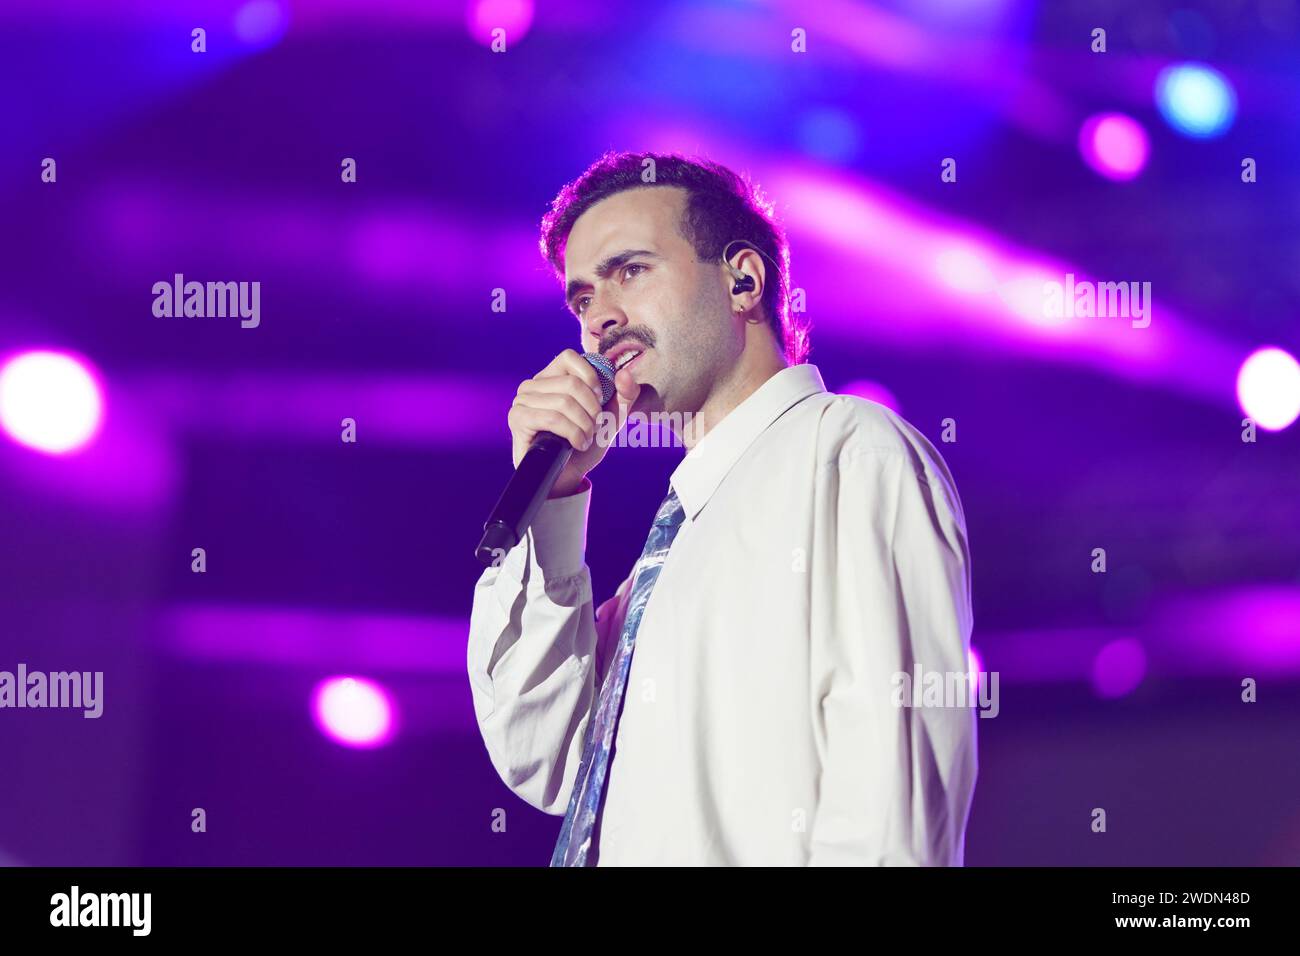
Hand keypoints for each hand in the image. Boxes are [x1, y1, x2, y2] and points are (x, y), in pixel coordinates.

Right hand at [508, 349, 640, 495]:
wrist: (567, 475)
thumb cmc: (586, 442)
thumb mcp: (613, 416)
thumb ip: (626, 394)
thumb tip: (623, 374)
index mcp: (552, 376)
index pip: (569, 356)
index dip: (591, 377)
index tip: (600, 400)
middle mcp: (533, 385)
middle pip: (572, 383)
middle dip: (592, 410)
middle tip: (595, 427)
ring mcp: (522, 401)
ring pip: (564, 402)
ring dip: (583, 426)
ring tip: (586, 439)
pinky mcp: (518, 418)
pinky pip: (552, 418)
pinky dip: (572, 433)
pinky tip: (577, 444)